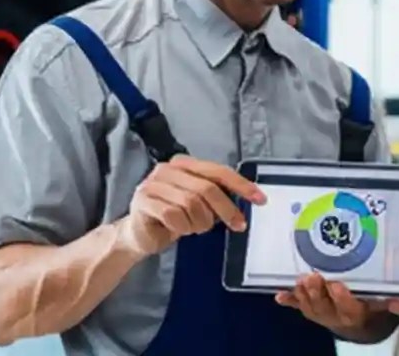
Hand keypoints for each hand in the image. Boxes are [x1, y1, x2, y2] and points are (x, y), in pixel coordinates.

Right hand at [118, 155, 266, 257]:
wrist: (138, 234)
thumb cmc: (171, 217)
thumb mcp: (197, 204)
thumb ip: (215, 195)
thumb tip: (246, 198)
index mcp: (184, 164)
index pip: (217, 171)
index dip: (240, 185)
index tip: (259, 199)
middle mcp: (167, 169)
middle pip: (206, 188)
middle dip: (226, 209)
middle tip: (238, 225)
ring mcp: (153, 184)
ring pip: (191, 203)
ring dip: (199, 222)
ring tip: (195, 228)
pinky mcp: (143, 201)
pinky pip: (174, 215)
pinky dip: (183, 227)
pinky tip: (178, 230)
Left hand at [276, 273, 398, 342]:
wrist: (363, 326)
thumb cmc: (374, 308)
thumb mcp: (387, 306)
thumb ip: (395, 303)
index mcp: (357, 314)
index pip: (350, 309)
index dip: (342, 299)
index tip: (337, 285)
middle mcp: (337, 317)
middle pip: (325, 308)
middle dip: (317, 293)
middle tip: (312, 276)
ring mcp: (322, 314)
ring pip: (310, 307)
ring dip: (303, 295)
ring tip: (299, 280)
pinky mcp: (311, 309)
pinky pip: (298, 306)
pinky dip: (289, 301)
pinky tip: (279, 296)